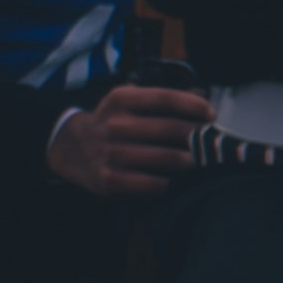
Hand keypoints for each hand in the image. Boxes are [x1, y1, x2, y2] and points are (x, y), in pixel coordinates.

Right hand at [46, 78, 209, 198]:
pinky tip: (175, 180)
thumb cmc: (115, 123)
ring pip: (164, 158)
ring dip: (189, 160)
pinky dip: (169, 183)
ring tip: (200, 161)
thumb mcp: (130, 103)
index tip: (211, 115)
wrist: (70, 148)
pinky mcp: (108, 180)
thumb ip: (164, 102)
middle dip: (197, 136)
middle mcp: (113, 124)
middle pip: (169, 129)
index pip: (164, 98)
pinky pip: (151, 184)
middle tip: (212, 142)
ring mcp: (109, 153)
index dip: (193, 106)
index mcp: (121, 100)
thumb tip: (205, 108)